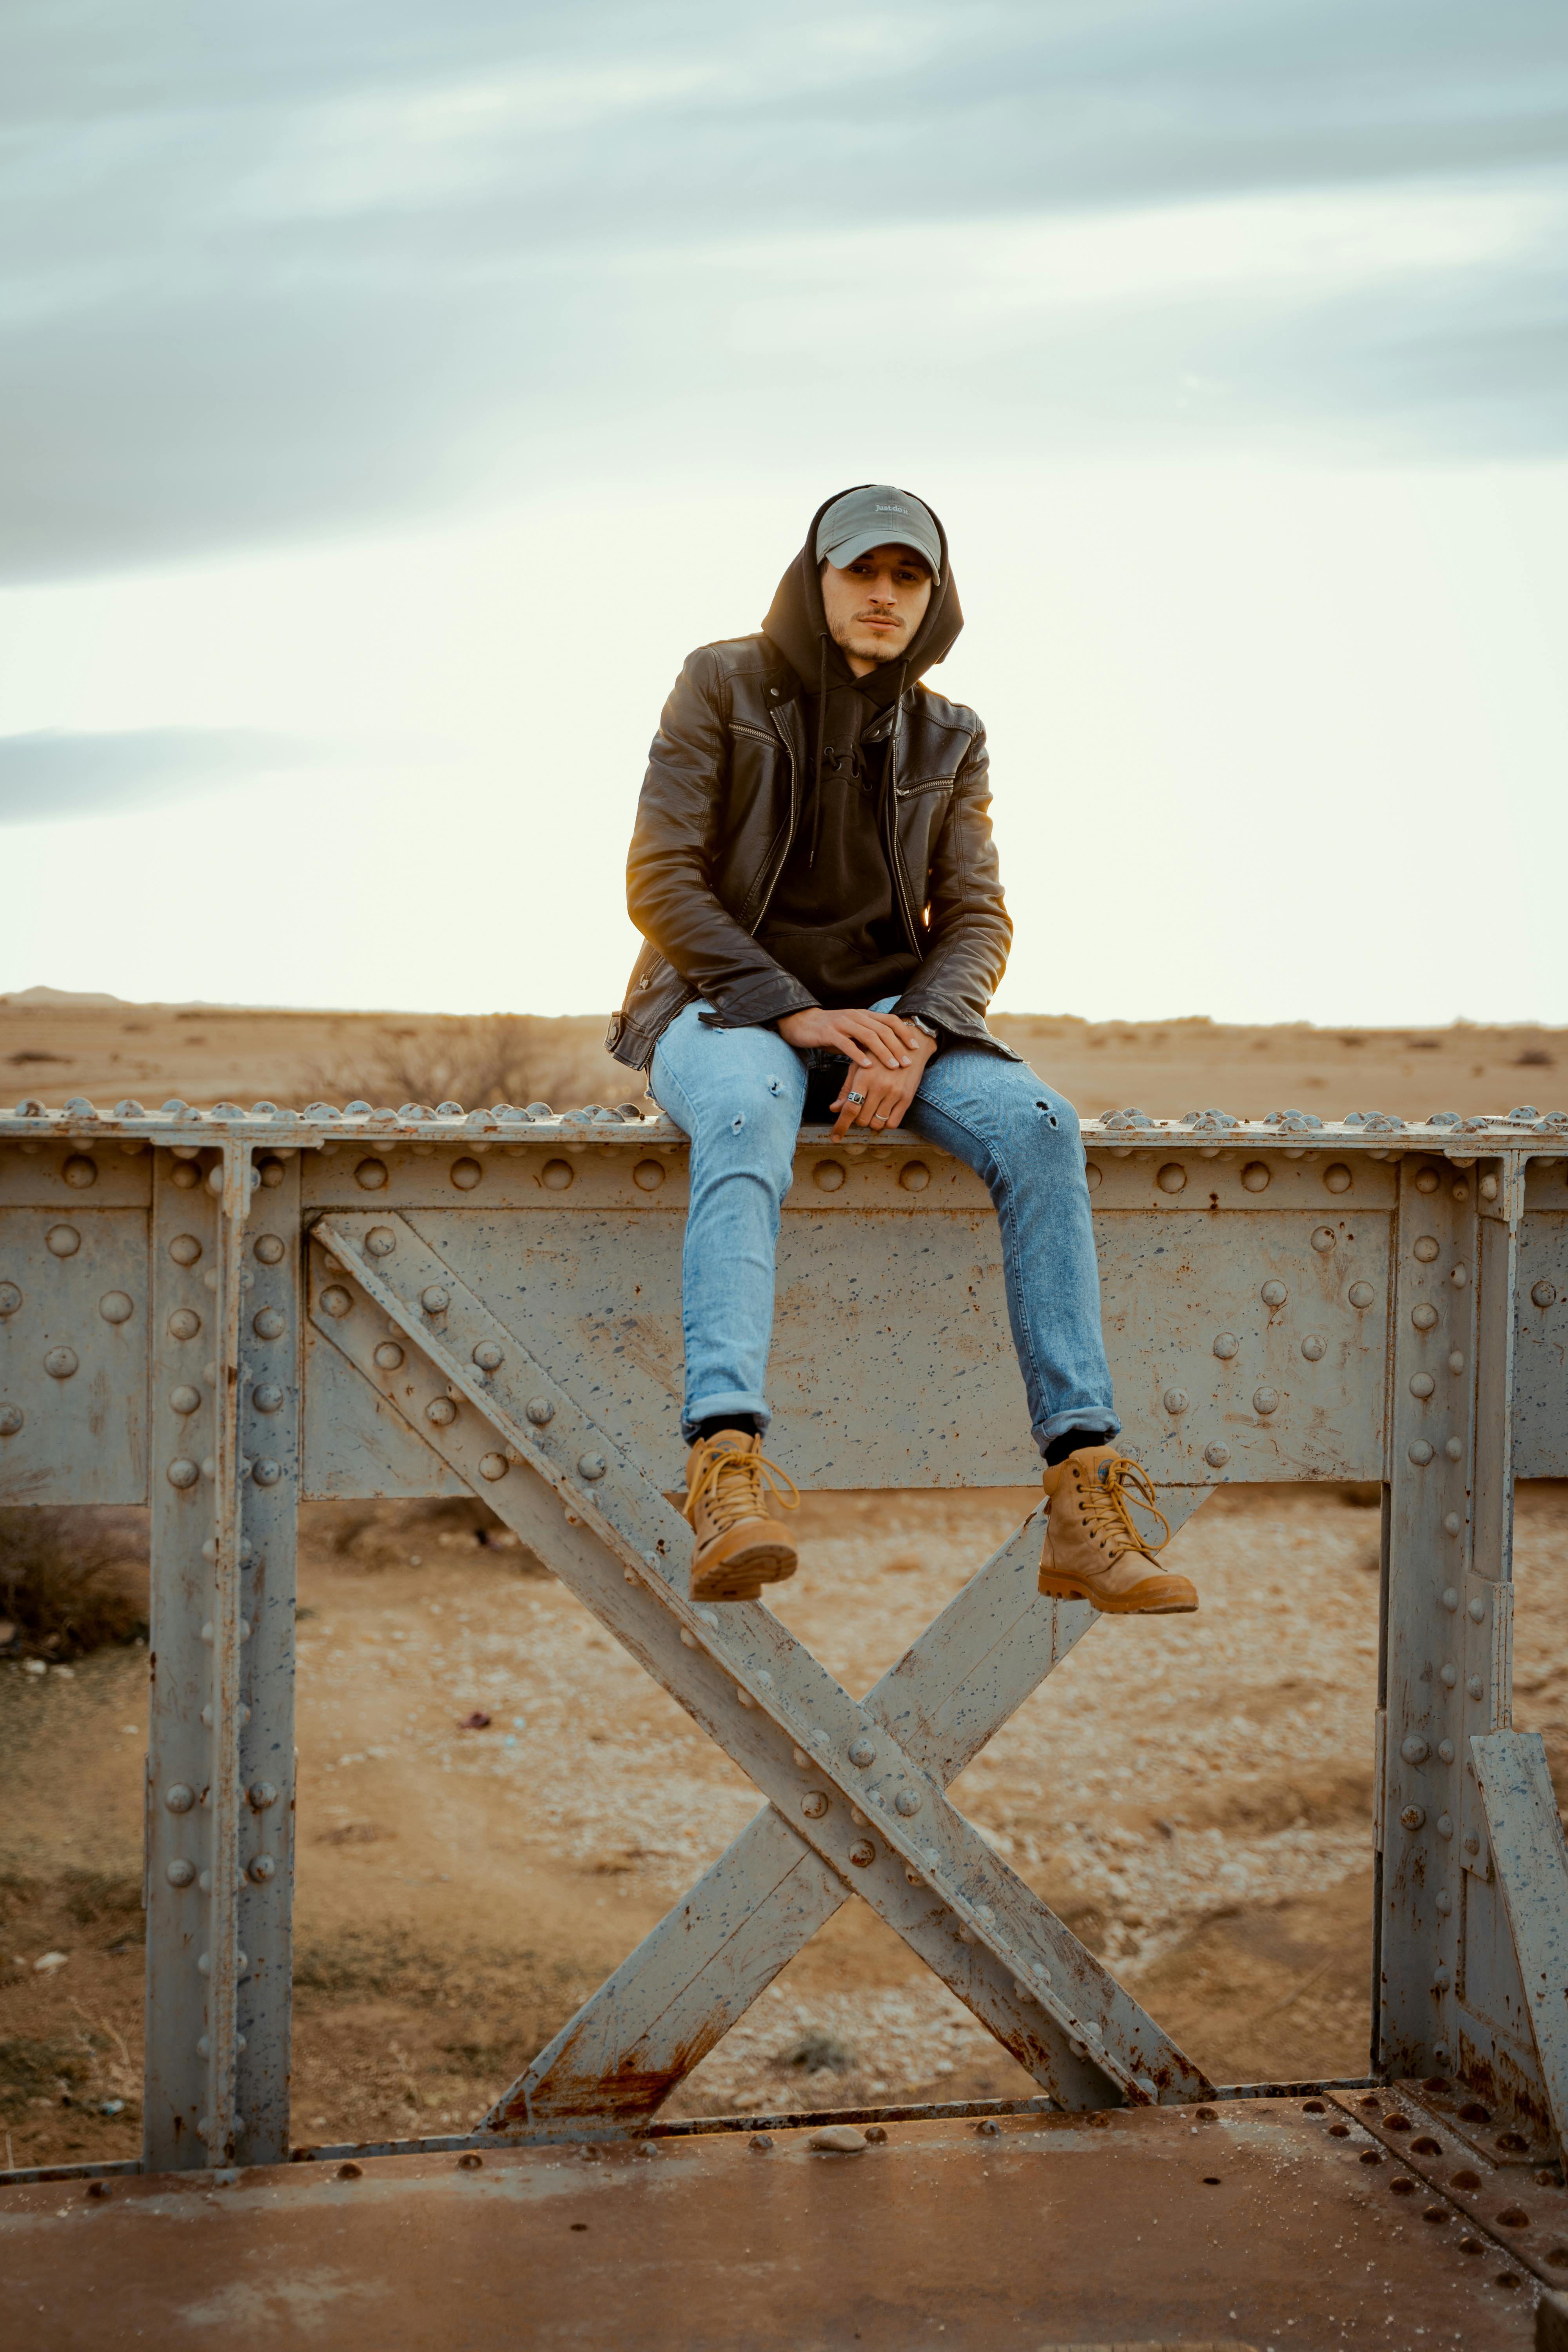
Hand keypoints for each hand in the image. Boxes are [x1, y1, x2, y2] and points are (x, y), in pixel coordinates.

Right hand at [776, 1005, 914, 1070]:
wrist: (802, 1023)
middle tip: (907, 1063)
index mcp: (864, 1015)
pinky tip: (867, 1066)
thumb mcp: (852, 1032)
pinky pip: (846, 1044)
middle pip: (882, 1030)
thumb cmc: (830, 1031)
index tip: (915, 1047)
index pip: (890, 1021)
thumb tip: (890, 1052)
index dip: (904, 1033)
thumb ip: (868, 1039)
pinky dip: (858, 1055)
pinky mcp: (829, 1033)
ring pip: (868, 1036)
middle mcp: (855, 1016)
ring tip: (892, 1066)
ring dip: (883, 1052)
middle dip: (897, 1047)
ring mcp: (842, 1023)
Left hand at [825, 1013, 935, 1138]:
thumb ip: (846, 1089)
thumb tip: (834, 1109)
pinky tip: (883, 1112)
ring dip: (871, 1122)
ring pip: (877, 1123)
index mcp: (864, 1078)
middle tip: (859, 1110)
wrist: (909, 1045)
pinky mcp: (907, 1098)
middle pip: (862, 1119)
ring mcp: (895, 1093)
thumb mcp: (858, 1067)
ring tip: (871, 1110)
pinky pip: (893, 1123)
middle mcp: (880, 1087)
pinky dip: (885, 1123)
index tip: (834, 1137)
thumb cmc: (878, 1055)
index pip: (850, 1109)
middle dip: (857, 1119)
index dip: (840, 1126)